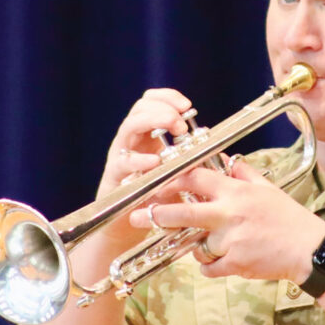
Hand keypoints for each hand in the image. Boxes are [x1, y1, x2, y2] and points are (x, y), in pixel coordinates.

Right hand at [94, 88, 192, 247]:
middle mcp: (130, 142)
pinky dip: (139, 160)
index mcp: (145, 136)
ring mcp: (120, 157)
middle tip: (182, 123)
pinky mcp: (114, 177)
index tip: (187, 105)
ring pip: (129, 127)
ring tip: (174, 130)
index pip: (150, 102)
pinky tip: (154, 162)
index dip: (167, 97)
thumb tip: (210, 142)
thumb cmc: (154, 198)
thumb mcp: (175, 172)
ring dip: (153, 122)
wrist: (128, 227)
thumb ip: (187, 156)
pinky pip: (123, 162)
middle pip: (140, 109)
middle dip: (163, 109)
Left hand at [136, 160, 324, 283]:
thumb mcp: (268, 189)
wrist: (309, 249)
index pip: (195, 178)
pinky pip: (209, 268)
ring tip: (216, 246)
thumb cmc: (290, 218)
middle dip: (156, 214)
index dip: (171, 179)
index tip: (154, 183)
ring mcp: (230, 240)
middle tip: (138, 217)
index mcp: (235, 192)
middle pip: (182, 212)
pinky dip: (211, 267)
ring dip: (199, 248)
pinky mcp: (235, 262)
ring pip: (196, 246)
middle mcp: (229, 213)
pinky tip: (225, 262)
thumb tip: (230, 161)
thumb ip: (244, 174)